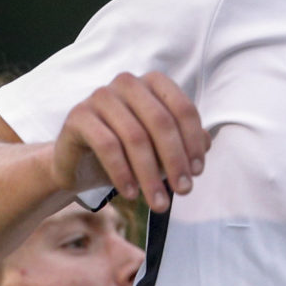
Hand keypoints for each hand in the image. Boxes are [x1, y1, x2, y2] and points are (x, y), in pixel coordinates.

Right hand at [52, 72, 209, 213]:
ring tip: (159, 202)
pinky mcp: (78, 116)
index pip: (182, 109)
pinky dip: (122, 173)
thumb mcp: (159, 149)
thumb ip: (184, 142)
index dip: (193, 142)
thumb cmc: (125, 152)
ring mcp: (100, 96)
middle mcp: (127, 83)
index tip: (197, 172)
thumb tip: (207, 143)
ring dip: (150, 175)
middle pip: (161, 122)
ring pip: (135, 136)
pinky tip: (132, 194)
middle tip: (183, 191)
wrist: (79, 165)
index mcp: (152, 83)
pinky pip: (107, 145)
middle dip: (175, 160)